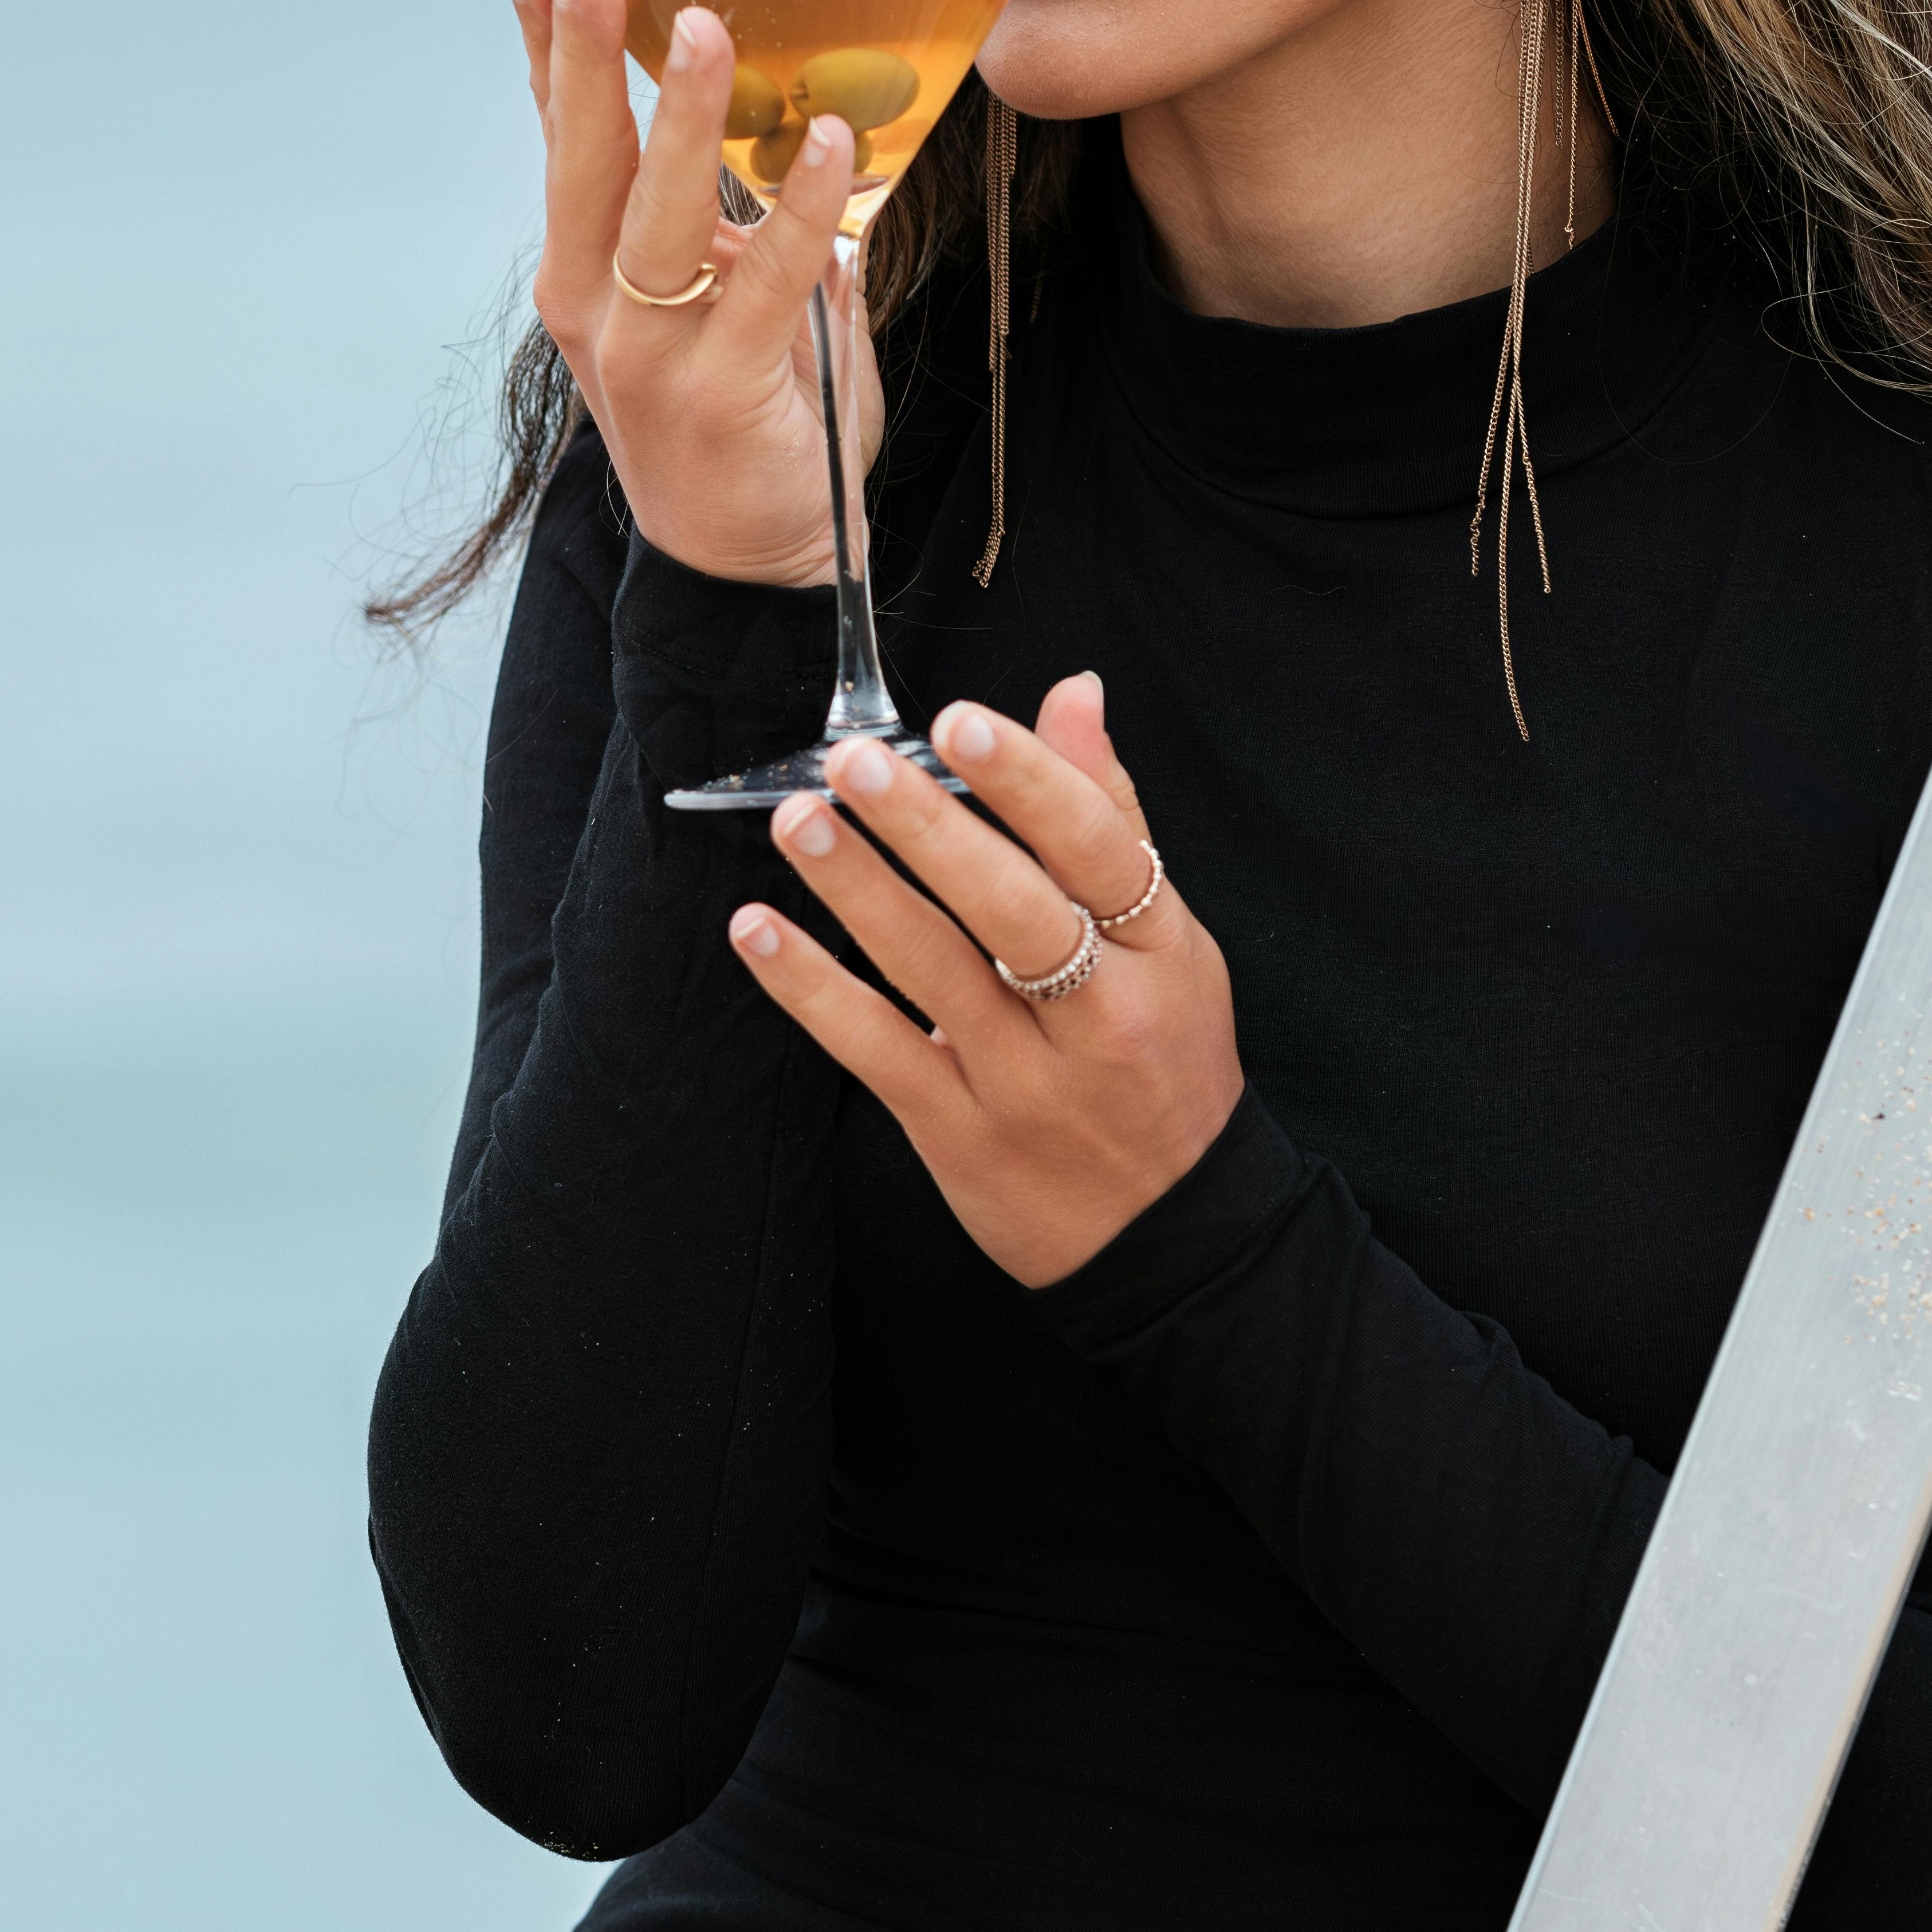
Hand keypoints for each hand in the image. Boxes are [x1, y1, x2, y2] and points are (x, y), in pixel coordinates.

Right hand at [515, 0, 879, 590]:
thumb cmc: (750, 422)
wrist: (755, 565)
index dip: (551, 51)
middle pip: (582, 161)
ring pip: (657, 214)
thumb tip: (786, 117)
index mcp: (585, 278)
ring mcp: (647, 354)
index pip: (563, 143)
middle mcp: (596, 310)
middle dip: (583, 56)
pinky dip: (799, 211)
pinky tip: (829, 148)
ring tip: (705, 27)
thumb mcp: (721, 306)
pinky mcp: (717, 393)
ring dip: (684, 116)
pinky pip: (763, 283)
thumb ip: (736, 224)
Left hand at [729, 677, 1243, 1289]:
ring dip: (858, 889)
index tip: (959, 723)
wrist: (1172, 1237)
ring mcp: (1027, 1082)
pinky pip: (877, 1050)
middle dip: (930, 828)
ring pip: (935, 971)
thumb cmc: (1164, 1063)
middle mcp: (1101, 1016)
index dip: (1028, 782)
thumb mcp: (1171, 942)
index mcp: (1162, 954)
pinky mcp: (960, 1134)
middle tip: (855, 761)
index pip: (1099, 851)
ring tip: (799, 819)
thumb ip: (1111, 815)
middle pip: (1014, 908)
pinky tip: (759, 930)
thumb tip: (1073, 693)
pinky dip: (811, 988)